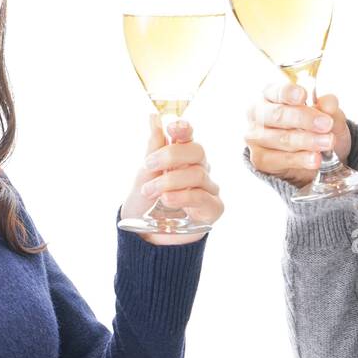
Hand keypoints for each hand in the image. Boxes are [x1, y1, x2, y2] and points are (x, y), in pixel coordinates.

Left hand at [121, 114, 222, 244]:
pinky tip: (167, 200)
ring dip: (169, 181)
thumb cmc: (146, 205)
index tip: (172, 127)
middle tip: (148, 165)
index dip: (184, 129)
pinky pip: (202, 197)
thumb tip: (154, 117)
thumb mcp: (144, 175)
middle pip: (197, 151)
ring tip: (149, 192)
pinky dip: (182, 196)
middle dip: (171, 154)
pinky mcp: (213, 209)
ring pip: (198, 174)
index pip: (188, 136)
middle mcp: (198, 169)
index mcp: (182, 157)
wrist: (147, 239)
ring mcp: (208, 189)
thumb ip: (153, 148)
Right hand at [244, 82, 350, 188]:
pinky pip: (280, 159)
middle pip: (278, 114)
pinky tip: (315, 158)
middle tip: (326, 124)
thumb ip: (328, 107)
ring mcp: (256, 137)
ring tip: (327, 142)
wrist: (312, 156)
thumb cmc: (313, 127)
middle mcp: (259, 113)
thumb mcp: (326, 114)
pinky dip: (300, 159)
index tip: (303, 95)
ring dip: (307, 141)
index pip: (277, 91)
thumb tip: (329, 103)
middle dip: (304, 119)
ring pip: (281, 138)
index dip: (289, 93)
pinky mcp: (259, 159)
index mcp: (271, 94)